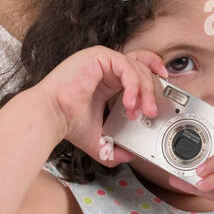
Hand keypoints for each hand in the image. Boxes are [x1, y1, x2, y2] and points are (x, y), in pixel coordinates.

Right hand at [40, 46, 168, 166]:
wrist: (51, 117)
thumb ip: (114, 147)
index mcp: (106, 81)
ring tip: (140, 110)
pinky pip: (126, 67)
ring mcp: (102, 60)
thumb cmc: (67, 122)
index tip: (162, 93)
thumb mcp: (98, 139)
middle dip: (151, 90)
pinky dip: (133, 86)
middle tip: (152, 111)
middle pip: (141, 67)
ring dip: (143, 91)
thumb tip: (129, 156)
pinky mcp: (99, 57)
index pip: (136, 71)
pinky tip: (130, 102)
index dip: (152, 78)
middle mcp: (105, 68)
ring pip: (136, 68)